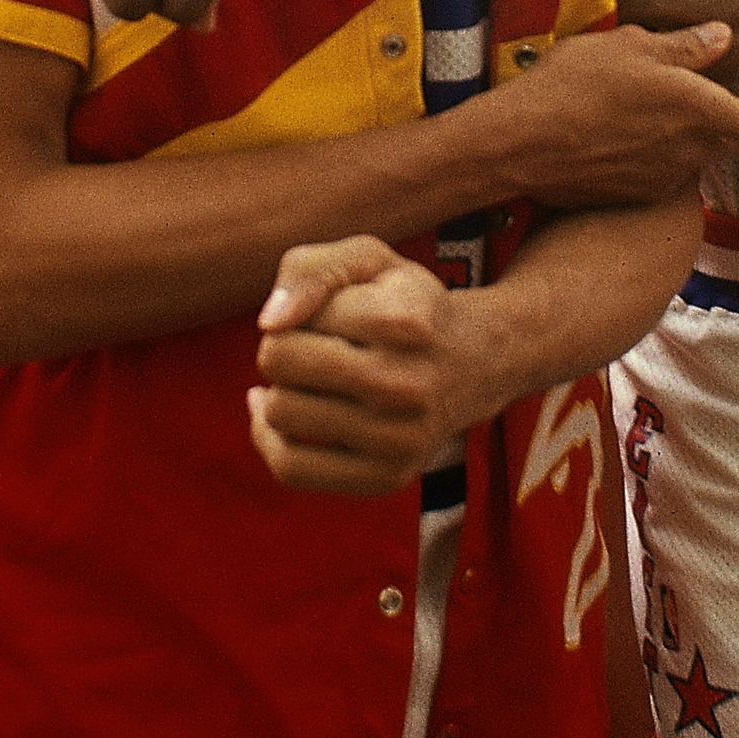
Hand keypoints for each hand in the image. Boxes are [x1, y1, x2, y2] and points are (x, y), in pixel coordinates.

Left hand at [250, 236, 482, 495]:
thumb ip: (312, 270)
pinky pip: (291, 468)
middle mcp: (406, 384)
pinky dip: (268, 439)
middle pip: (280, 362)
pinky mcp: (385, 476)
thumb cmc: (404, 304)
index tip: (326, 314)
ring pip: (280, 413)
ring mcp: (398, 438)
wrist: (470, 363)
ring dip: (280, 389)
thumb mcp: (368, 260)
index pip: (293, 317)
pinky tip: (275, 414)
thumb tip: (270, 323)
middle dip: (280, 348)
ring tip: (307, 379)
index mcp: (403, 320)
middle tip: (308, 346)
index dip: (298, 311)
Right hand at [485, 17, 738, 210]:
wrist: (518, 146)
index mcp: (700, 109)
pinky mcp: (635, 194)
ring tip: (648, 97)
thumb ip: (683, 46)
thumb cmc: (572, 87)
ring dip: (686, 126)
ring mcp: (663, 178)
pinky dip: (655, 146)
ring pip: (696, 150)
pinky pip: (662, 167)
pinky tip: (620, 124)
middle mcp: (690, 151)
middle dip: (728, 109)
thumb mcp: (629, 47)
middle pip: (731, 134)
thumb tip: (720, 37)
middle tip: (702, 81)